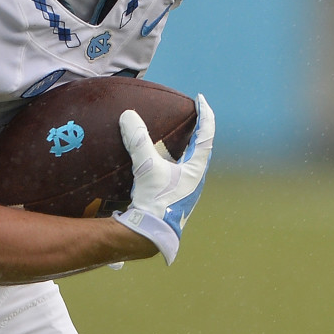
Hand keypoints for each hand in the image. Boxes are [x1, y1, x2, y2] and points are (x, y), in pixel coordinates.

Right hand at [112, 94, 214, 263]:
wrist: (150, 235)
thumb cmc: (155, 201)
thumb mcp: (146, 167)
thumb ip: (138, 140)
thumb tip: (128, 115)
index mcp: (196, 168)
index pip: (206, 135)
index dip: (205, 115)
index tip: (201, 99)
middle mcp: (195, 178)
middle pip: (201, 147)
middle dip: (197, 131)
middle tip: (190, 115)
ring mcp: (185, 189)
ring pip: (189, 161)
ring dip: (184, 147)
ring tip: (175, 135)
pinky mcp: (173, 197)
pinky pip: (176, 171)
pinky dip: (171, 160)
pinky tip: (157, 162)